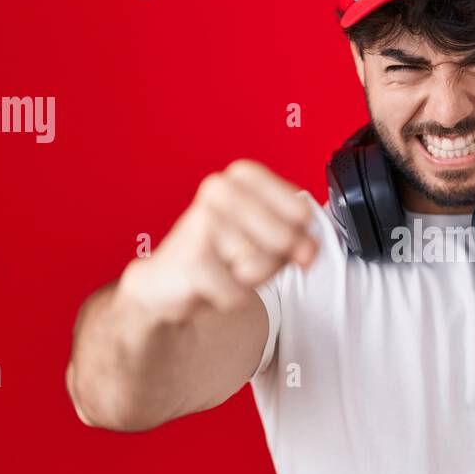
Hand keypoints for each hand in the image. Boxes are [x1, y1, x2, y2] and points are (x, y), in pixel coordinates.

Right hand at [117, 159, 317, 323]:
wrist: (166, 282)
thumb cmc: (217, 254)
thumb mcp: (266, 239)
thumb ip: (297, 238)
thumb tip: (309, 250)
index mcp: (244, 176)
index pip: (301, 211)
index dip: (298, 235)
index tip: (274, 239)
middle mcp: (221, 189)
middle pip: (285, 239)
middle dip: (271, 261)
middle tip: (241, 258)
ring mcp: (204, 220)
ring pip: (262, 266)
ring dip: (247, 280)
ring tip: (223, 268)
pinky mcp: (193, 257)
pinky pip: (238, 292)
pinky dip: (230, 298)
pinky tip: (210, 284)